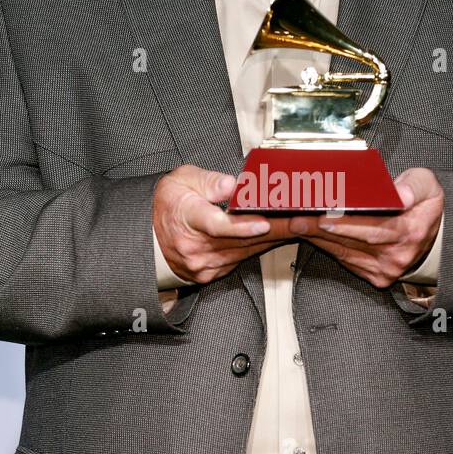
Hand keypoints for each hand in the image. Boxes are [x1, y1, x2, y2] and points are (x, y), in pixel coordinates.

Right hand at [152, 165, 324, 284]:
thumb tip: (230, 185)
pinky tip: (281, 236)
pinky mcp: (212, 273)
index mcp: (188, 218)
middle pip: (242, 239)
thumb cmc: (169, 205)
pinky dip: (262, 246)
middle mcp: (197, 247)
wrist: (149, 236)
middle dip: (277, 228)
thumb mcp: (181, 180)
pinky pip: (243, 258)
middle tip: (303, 220)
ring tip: (301, 225)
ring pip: (248, 251)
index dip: (242, 226)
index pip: (216, 225)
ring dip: (276, 238)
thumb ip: (208, 181)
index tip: (263, 223)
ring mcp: (205, 263)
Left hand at [282, 166, 443, 287]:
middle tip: (296, 218)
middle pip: (352, 240)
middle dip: (321, 228)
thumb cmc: (423, 207)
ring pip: (344, 251)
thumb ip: (413, 186)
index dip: (345, 222)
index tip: (323, 215)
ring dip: (317, 238)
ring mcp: (384, 268)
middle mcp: (396, 254)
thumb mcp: (427, 186)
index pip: (372, 227)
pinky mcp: (375, 276)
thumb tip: (400, 195)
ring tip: (296, 224)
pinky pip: (344, 260)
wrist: (433, 237)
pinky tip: (311, 234)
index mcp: (410, 231)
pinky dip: (326, 246)